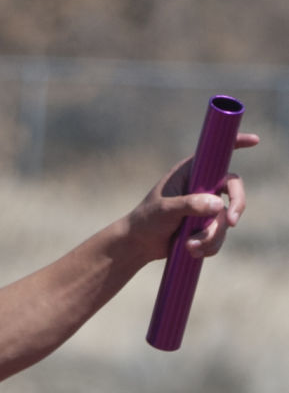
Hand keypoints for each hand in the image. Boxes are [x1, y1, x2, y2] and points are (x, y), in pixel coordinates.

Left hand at [130, 131, 258, 261]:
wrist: (139, 245)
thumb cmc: (147, 220)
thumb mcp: (166, 210)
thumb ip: (190, 205)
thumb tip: (218, 205)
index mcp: (192, 171)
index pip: (218, 154)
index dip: (237, 143)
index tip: (254, 140)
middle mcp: (203, 186)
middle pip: (234, 191)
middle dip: (236, 207)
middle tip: (231, 222)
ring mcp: (206, 207)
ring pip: (225, 219)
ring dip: (211, 236)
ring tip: (189, 246)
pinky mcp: (206, 226)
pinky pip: (220, 236)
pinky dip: (209, 246)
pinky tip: (191, 251)